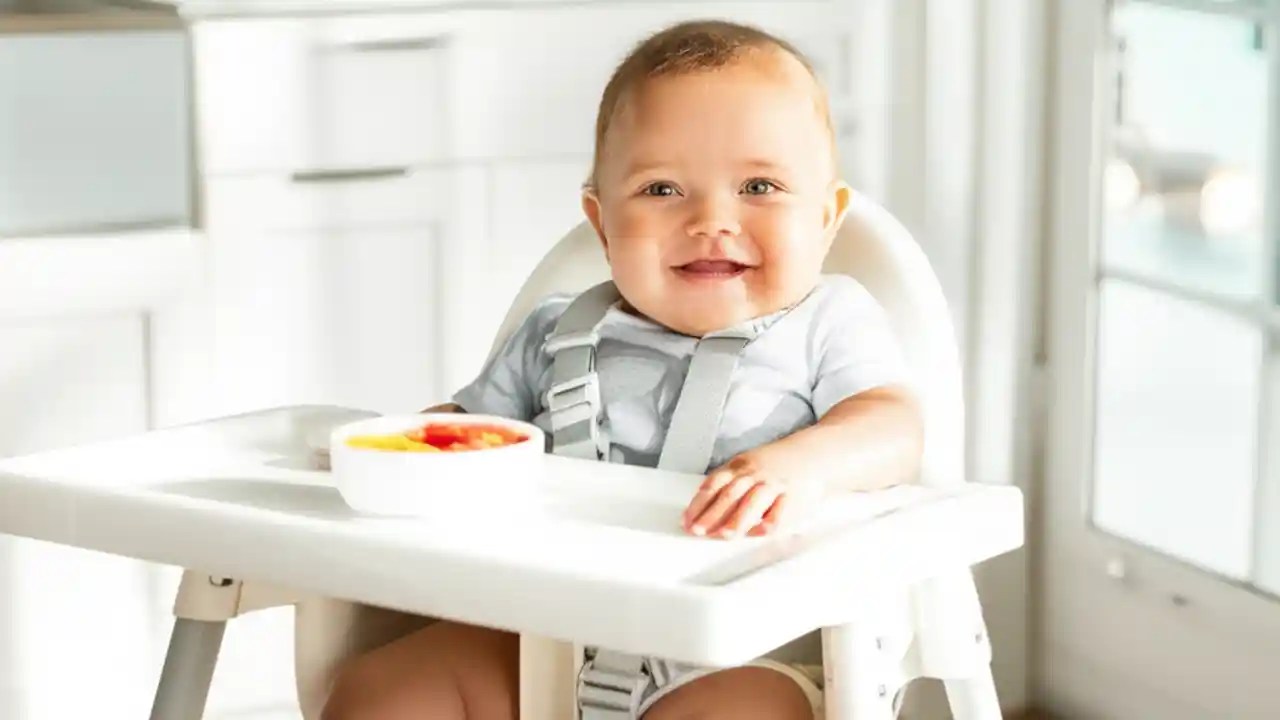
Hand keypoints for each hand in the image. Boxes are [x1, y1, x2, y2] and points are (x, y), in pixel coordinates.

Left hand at [681, 451, 821, 538]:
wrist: (813, 455)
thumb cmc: (775, 465)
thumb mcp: (747, 465)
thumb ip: (727, 483)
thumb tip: (702, 507)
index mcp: (740, 466)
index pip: (714, 484)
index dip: (699, 504)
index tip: (687, 521)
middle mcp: (756, 474)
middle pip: (730, 495)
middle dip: (712, 514)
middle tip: (698, 530)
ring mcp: (775, 485)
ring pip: (753, 503)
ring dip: (737, 520)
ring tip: (724, 535)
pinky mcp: (793, 497)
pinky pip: (779, 512)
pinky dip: (768, 522)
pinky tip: (758, 532)